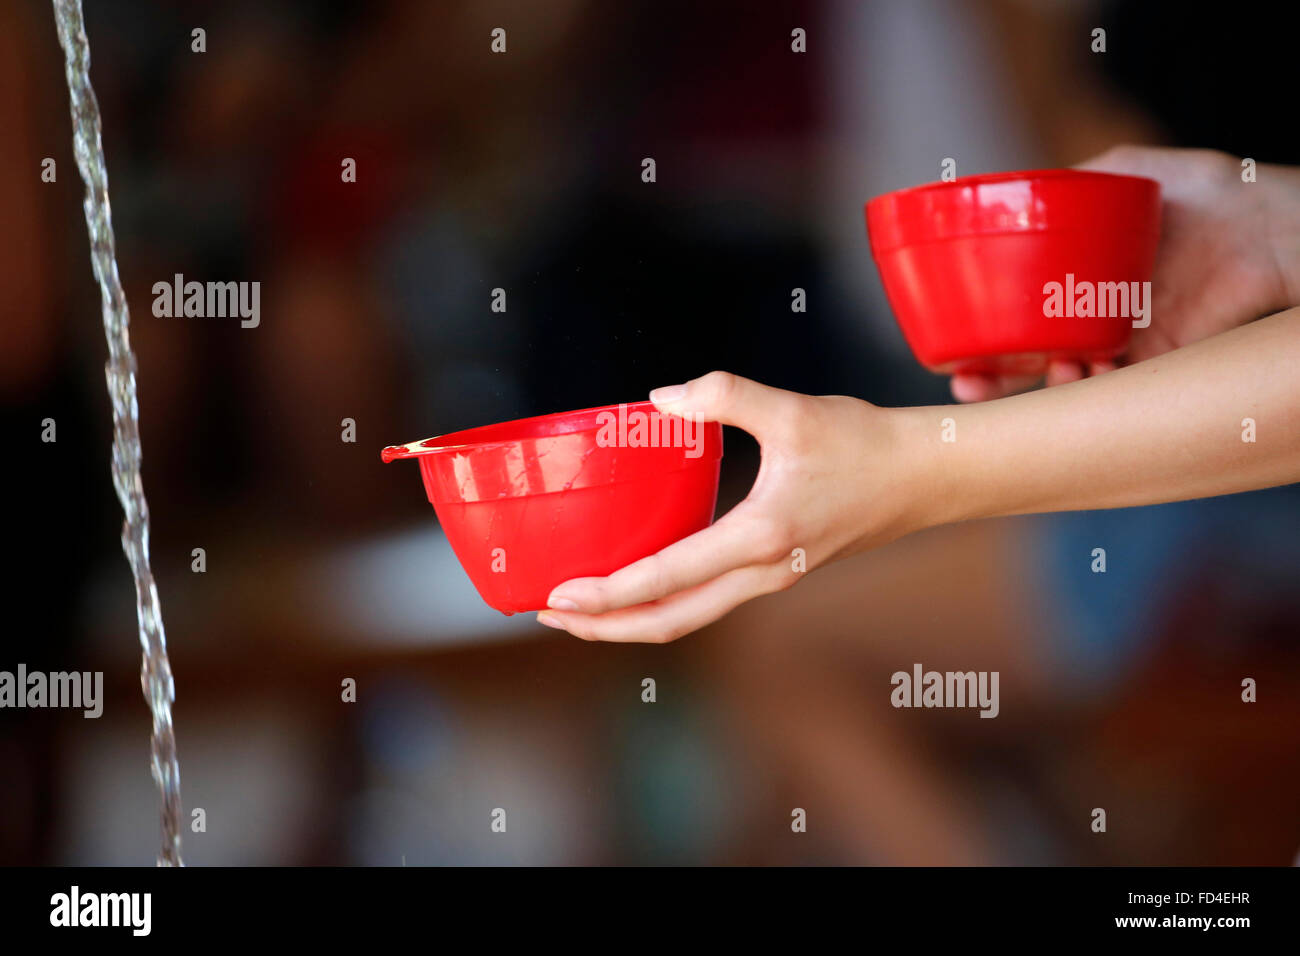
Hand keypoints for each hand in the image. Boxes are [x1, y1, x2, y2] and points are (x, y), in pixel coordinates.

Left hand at [535, 372, 921, 641]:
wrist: (926, 477)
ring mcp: (771, 578)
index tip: (559, 596)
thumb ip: (724, 397)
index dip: (607, 594)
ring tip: (584, 611)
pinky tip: (642, 581)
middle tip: (551, 616)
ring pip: (690, 616)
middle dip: (606, 627)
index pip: (667, 577)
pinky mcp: (777, 570)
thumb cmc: (866, 445)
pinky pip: (709, 600)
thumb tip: (661, 399)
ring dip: (633, 620)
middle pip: (670, 620)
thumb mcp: (792, 411)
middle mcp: (763, 572)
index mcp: (761, 537)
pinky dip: (665, 602)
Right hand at [951, 146, 1299, 401]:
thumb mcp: (1125, 171)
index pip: (1012, 318)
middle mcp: (1088, 316)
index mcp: (1071, 280)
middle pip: (1025, 360)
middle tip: (966, 388)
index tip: (949, 356)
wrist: (1268, 225)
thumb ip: (1074, 182)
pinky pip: (1111, 390)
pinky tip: (1086, 373)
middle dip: (990, 382)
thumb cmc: (1205, 193)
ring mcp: (1121, 342)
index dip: (977, 341)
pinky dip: (1091, 390)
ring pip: (1063, 381)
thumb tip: (1020, 189)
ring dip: (1043, 387)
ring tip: (1050, 372)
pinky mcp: (1156, 364)